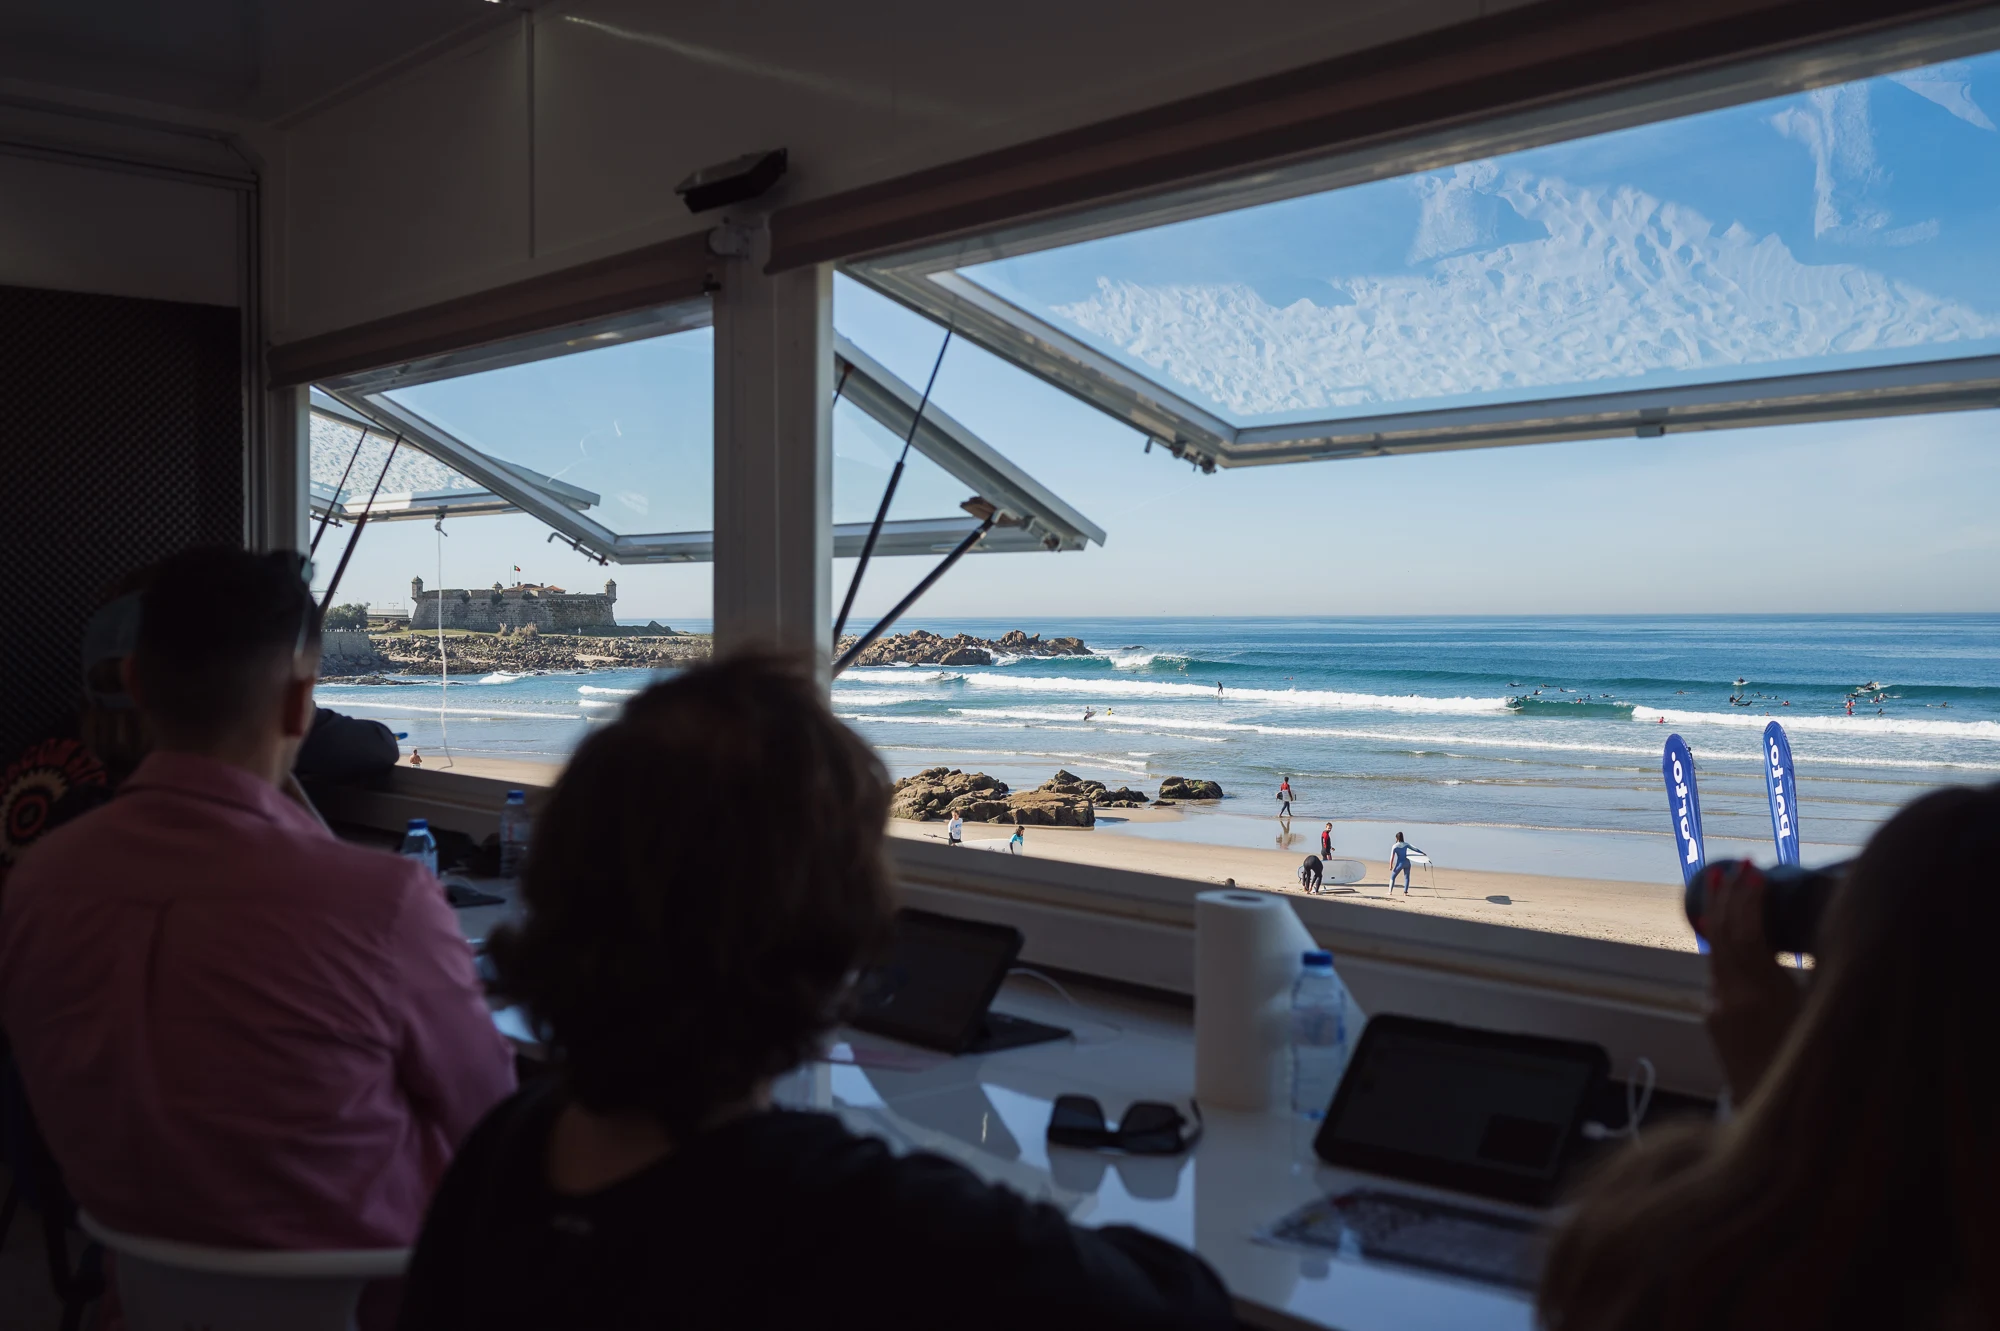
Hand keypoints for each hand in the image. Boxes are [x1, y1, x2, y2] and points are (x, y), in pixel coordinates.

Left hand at [1702, 864, 1802, 1100]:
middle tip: (1733, 865)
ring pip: (1716, 952)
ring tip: (1717, 883)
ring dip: (1718, 916)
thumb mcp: (1820, 1016)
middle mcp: (1733, 997)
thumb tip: (1815, 937)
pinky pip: (1717, 975)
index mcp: (1765, 994)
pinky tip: (1724, 929)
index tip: (1755, 871)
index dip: (1751, 900)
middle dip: (1728, 896)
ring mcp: (1718, 1007)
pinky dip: (1722, 948)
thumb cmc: (1810, 1066)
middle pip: (1725, 935)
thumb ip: (1812, 976)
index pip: (1750, 934)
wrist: (1773, 1117)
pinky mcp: (1711, 1018)